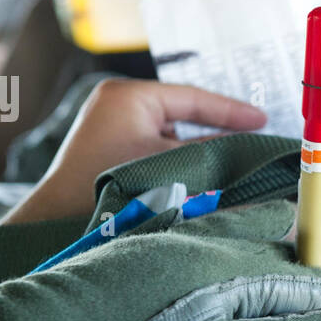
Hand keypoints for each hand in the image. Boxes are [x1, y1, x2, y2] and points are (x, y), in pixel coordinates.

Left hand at [0, 200, 320, 320]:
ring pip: (235, 224)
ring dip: (274, 227)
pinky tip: (221, 233)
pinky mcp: (130, 251)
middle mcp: (202, 246)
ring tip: (295, 225)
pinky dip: (231, 227)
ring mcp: (163, 244)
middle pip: (275, 240)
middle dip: (317, 246)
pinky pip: (200, 226)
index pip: (306, 279)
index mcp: (230, 274)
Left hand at [5, 79, 266, 223]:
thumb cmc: (111, 188)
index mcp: (129, 96)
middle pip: (181, 113)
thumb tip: (247, 156)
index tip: (262, 120)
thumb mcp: (170, 167)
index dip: (231, 111)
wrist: (58, 224)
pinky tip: (203, 172)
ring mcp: (109, 126)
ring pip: (169, 132)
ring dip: (199, 146)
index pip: (192, 98)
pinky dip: (178, 158)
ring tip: (235, 156)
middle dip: (218, 127)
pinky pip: (154, 147)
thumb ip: (210, 157)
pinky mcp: (108, 149)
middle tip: (254, 136)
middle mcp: (116, 104)